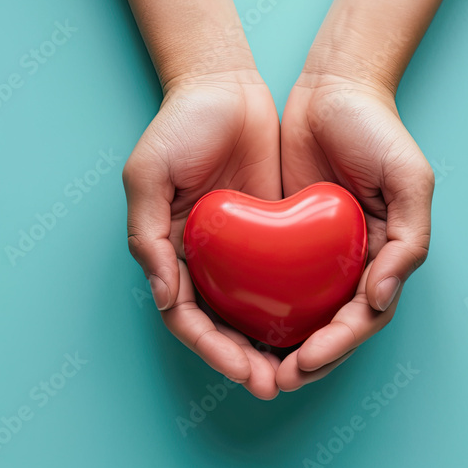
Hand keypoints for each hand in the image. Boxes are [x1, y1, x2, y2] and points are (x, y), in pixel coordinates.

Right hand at [123, 70, 282, 399]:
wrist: (226, 84)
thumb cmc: (179, 125)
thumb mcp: (147, 175)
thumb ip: (148, 236)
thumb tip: (164, 297)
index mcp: (171, 253)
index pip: (187, 319)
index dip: (211, 350)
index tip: (242, 370)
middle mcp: (206, 259)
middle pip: (224, 327)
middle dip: (245, 360)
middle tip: (276, 383)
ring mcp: (241, 249)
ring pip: (256, 313)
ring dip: (274, 345)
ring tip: (302, 369)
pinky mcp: (275, 233)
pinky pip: (286, 280)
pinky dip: (297, 307)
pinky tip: (320, 326)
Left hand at [276, 73, 433, 391]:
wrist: (331, 87)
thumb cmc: (377, 129)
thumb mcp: (411, 178)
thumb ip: (409, 240)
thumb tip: (380, 300)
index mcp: (384, 257)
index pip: (362, 317)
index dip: (337, 345)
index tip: (305, 361)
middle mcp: (350, 261)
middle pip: (328, 327)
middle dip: (305, 360)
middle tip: (272, 380)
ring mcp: (314, 251)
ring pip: (296, 314)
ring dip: (276, 347)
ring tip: (250, 369)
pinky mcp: (281, 235)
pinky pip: (267, 280)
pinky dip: (256, 307)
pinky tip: (233, 325)